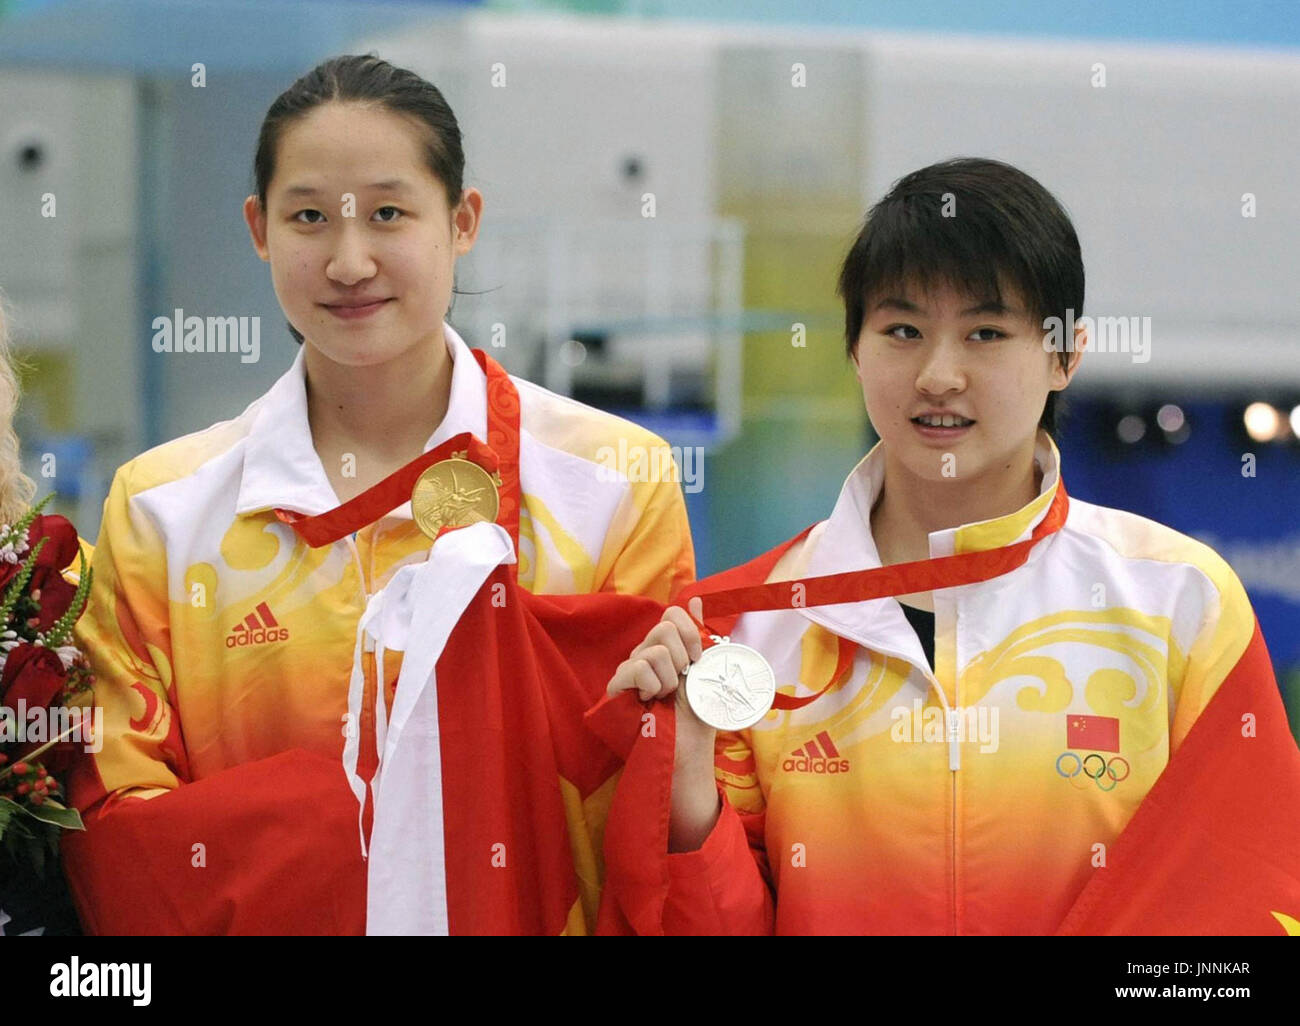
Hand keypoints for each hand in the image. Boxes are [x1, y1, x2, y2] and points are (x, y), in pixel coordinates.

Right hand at [607, 596, 715, 761]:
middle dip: (683, 659)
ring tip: (665, 697)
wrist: (687, 749)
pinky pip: (637, 668)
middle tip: (680, 683)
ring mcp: (629, 668)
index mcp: (666, 647)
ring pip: (654, 652)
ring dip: (668, 679)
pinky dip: (652, 685)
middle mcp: (645, 652)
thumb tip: (696, 599)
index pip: (672, 613)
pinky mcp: (617, 686)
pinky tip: (650, 700)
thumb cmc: (695, 713)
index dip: (691, 633)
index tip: (698, 660)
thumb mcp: (704, 671)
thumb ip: (699, 637)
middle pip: (665, 628)